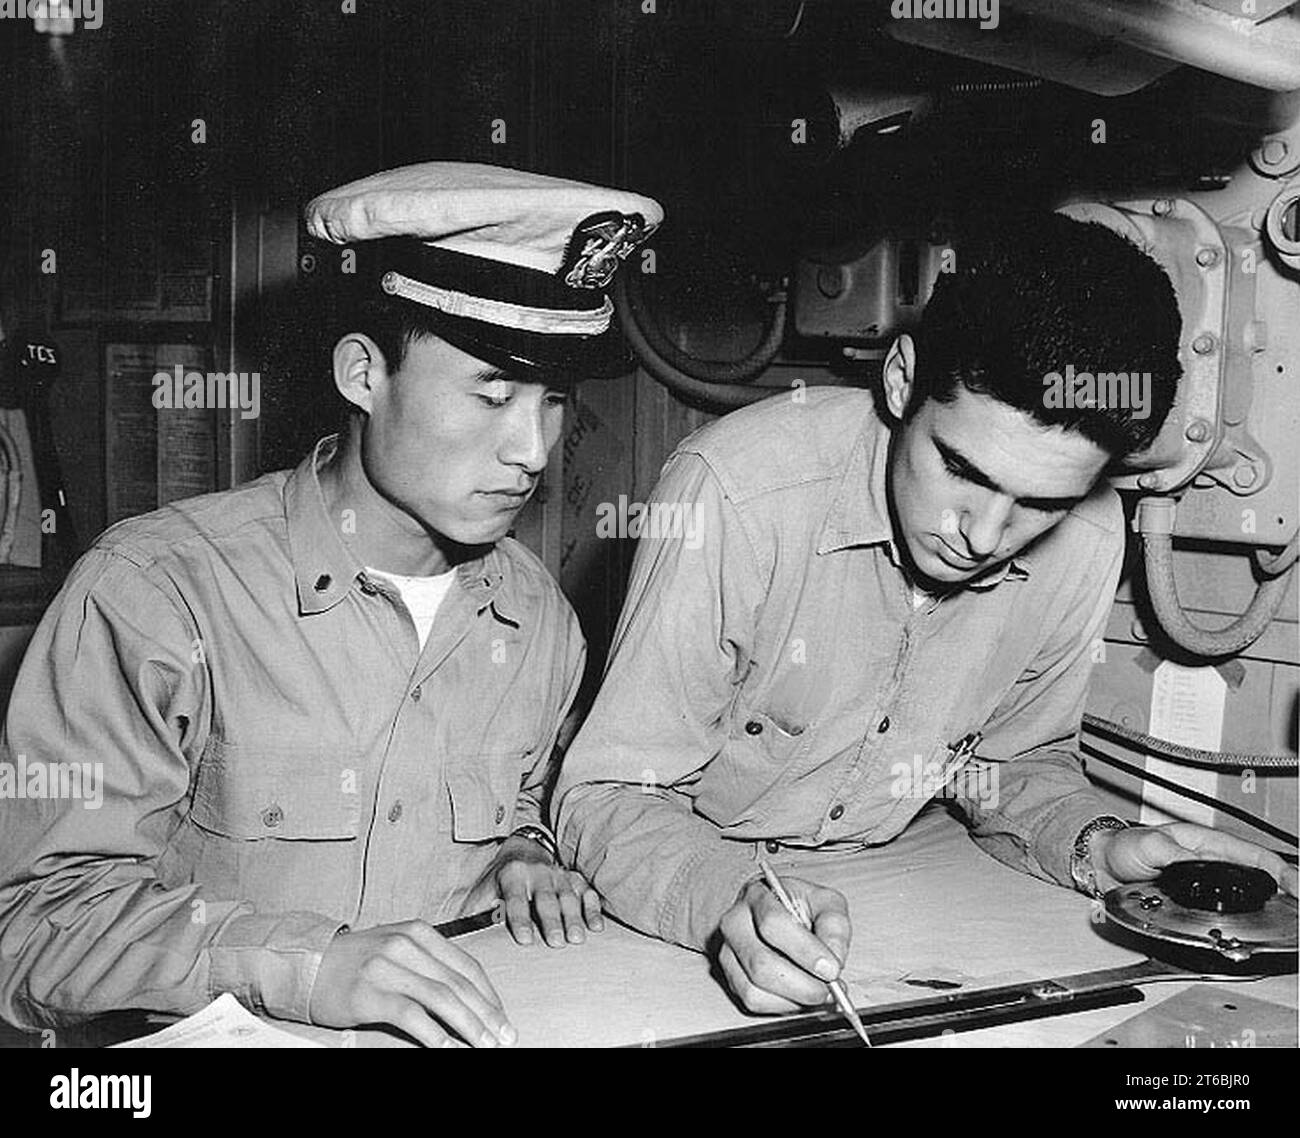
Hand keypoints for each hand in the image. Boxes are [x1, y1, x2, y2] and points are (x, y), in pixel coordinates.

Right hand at [308, 921, 514, 1047]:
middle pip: (458, 984)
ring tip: (485, 1045)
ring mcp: (387, 967)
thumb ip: (430, 964)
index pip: (466, 966)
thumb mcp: (399, 949)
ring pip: (441, 999)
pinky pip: (410, 1015)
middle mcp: (406, 945)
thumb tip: (469, 997)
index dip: (489, 995)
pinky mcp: (369, 992)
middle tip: (504, 1037)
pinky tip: (448, 1048)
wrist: (308, 964)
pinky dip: (433, 1034)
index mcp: (419, 932)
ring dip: (468, 1026)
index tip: (503, 1018)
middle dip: (487, 1014)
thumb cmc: (358, 961)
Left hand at [467, 835, 603, 947]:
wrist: (522, 852)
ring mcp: (558, 874)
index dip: (520, 920)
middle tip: (556, 942)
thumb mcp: (483, 891)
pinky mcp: (574, 878)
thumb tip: (464, 936)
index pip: (516, 900)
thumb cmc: (500, 882)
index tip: (525, 940)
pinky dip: (592, 907)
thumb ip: (476, 912)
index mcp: (512, 875)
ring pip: (568, 896)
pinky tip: (596, 927)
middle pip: (546, 899)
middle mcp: (537, 873)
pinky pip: (586, 891)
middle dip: (551, 921)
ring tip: (577, 939)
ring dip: (574, 918)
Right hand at [715, 876, 850, 1014]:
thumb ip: (834, 927)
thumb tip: (833, 960)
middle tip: (828, 989)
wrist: (775, 913)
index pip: (773, 924)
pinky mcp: (732, 978)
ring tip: (817, 991)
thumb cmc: (799, 907)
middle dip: (802, 985)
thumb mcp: (825, 902)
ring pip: (755, 990)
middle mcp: (736, 924)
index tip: (831, 968)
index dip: (805, 951)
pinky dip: (783, 1006)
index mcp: (757, 896)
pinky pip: (754, 1002)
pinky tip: (800, 994)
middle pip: (761, 964)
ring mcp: (729, 953)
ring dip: (793, 999)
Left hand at [1092, 822, 1297, 897]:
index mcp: (1206, 842)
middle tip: (1298, 908)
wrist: (1103, 861)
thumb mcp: (1150, 846)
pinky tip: (1258, 920)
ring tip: (1289, 914)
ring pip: (1250, 890)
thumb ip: (1174, 856)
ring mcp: (1207, 878)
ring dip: (1272, 902)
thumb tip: (1198, 865)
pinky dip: (1248, 910)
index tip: (1298, 889)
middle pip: (1261, 874)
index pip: (1256, 856)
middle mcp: (1211, 859)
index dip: (1283, 872)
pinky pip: (1229, 903)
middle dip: (1287, 890)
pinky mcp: (1196, 895)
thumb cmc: (1124, 847)